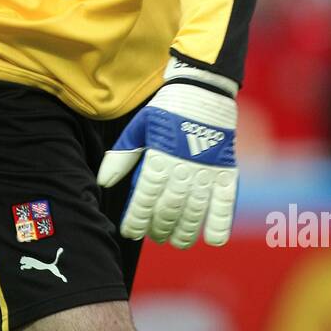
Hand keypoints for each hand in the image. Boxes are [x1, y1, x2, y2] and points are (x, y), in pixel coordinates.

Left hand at [97, 57, 237, 247]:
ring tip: (177, 241)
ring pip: (194, 211)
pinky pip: (226, 203)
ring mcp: (207, 171)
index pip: (145, 198)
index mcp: (159, 156)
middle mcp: (183, 167)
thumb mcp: (139, 127)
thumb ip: (122, 156)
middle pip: (169, 209)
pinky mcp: (227, 171)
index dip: (136, 219)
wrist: (204, 89)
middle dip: (159, 227)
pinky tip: (213, 240)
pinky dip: (221, 223)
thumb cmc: (167, 110)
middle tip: (154, 234)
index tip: (130, 230)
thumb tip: (103, 182)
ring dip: (184, 231)